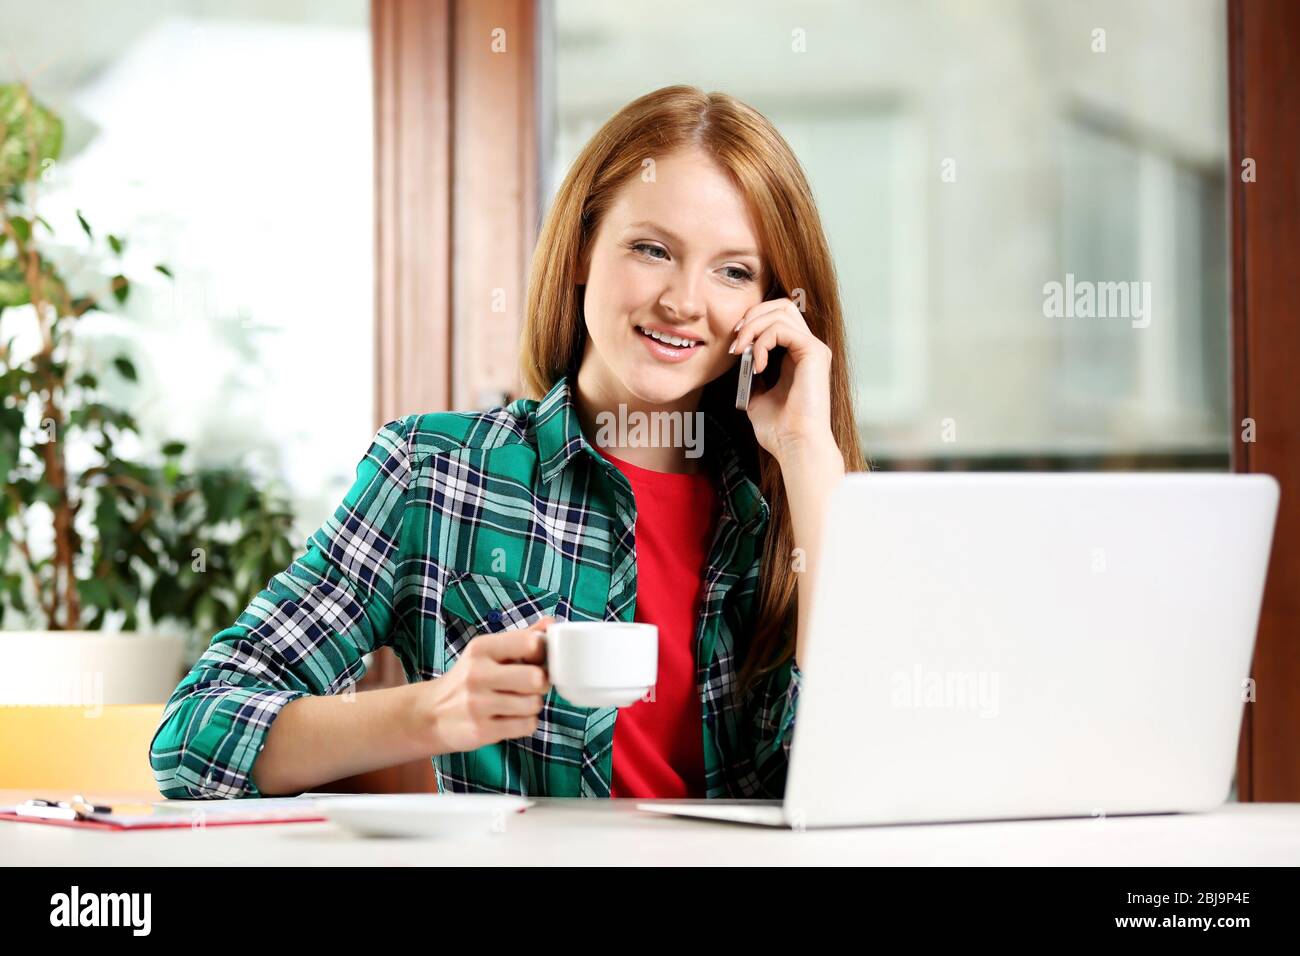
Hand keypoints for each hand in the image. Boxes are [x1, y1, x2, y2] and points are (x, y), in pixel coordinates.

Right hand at [409, 615, 554, 754]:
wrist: (431, 714)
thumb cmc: (469, 679)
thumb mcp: (488, 652)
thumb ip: (521, 638)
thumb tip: (551, 622)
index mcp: (482, 648)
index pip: (530, 643)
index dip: (542, 653)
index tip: (536, 660)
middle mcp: (477, 674)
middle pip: (536, 678)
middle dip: (542, 683)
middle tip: (532, 685)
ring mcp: (478, 704)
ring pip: (534, 704)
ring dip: (533, 705)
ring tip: (518, 702)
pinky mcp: (481, 731)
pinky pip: (527, 726)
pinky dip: (526, 723)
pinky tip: (512, 718)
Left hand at [729, 297, 835, 458]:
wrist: (794, 445)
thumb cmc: (778, 429)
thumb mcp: (756, 395)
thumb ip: (750, 374)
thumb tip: (739, 356)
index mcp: (796, 355)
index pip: (776, 317)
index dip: (752, 322)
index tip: (734, 346)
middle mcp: (808, 348)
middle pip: (781, 305)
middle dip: (752, 316)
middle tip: (735, 342)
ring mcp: (814, 348)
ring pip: (782, 310)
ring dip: (753, 327)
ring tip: (741, 352)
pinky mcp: (814, 353)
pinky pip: (782, 328)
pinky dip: (763, 342)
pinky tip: (757, 365)